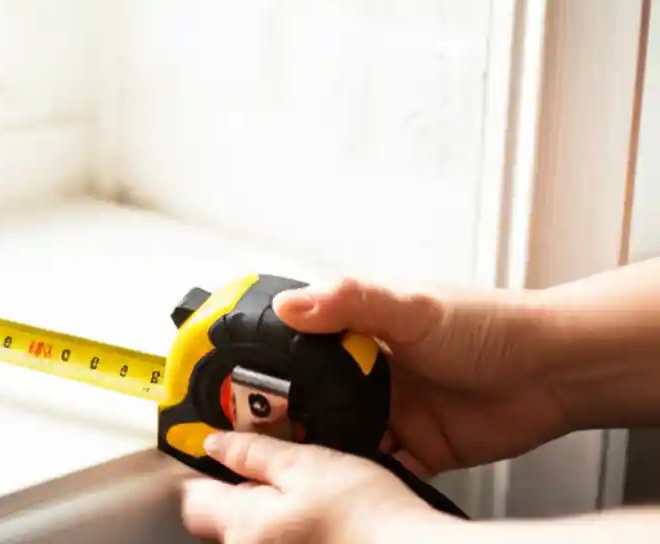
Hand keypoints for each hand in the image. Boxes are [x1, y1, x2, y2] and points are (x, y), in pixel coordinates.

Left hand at [181, 431, 448, 543]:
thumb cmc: (365, 515)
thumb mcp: (306, 464)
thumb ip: (253, 453)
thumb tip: (215, 443)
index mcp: (241, 525)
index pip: (193, 501)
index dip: (205, 474)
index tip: (223, 457)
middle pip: (223, 523)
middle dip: (242, 497)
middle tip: (279, 475)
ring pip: (254, 537)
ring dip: (271, 518)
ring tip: (308, 499)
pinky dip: (292, 536)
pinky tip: (321, 524)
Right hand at [272, 277, 568, 475]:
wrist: (554, 371)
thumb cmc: (489, 325)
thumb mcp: (411, 305)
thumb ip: (349, 302)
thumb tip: (290, 304)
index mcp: (360, 331)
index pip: (298, 348)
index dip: (266, 365)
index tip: (233, 379)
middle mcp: (372, 372)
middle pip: (312, 400)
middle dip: (285, 417)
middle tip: (253, 433)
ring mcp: (394, 412)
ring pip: (341, 439)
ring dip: (323, 452)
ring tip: (294, 463)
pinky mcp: (419, 449)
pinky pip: (381, 471)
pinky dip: (365, 482)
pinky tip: (347, 486)